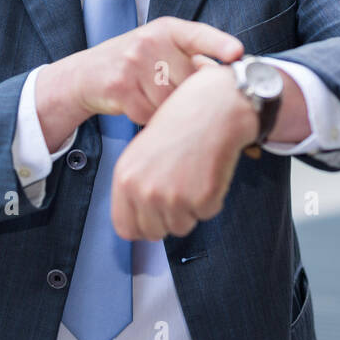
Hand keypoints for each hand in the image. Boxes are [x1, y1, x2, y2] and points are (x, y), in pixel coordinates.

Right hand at [71, 17, 243, 124]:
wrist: (85, 74)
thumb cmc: (133, 63)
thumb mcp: (161, 49)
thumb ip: (191, 59)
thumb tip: (226, 79)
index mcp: (167, 29)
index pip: (198, 35)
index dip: (220, 44)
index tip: (237, 53)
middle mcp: (150, 41)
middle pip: (188, 81)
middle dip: (184, 94)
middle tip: (167, 89)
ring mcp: (133, 62)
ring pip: (169, 102)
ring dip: (164, 109)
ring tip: (148, 95)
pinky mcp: (120, 86)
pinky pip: (149, 114)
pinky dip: (146, 116)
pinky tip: (135, 103)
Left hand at [110, 64, 259, 239]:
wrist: (215, 106)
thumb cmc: (181, 123)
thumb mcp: (142, 152)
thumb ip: (136, 185)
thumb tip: (141, 217)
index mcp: (125, 178)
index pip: (125, 228)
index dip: (143, 226)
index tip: (155, 217)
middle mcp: (144, 191)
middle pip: (155, 233)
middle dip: (170, 217)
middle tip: (182, 188)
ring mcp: (173, 197)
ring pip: (182, 227)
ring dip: (192, 208)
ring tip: (195, 174)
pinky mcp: (202, 198)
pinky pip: (207, 214)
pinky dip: (213, 198)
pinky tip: (210, 170)